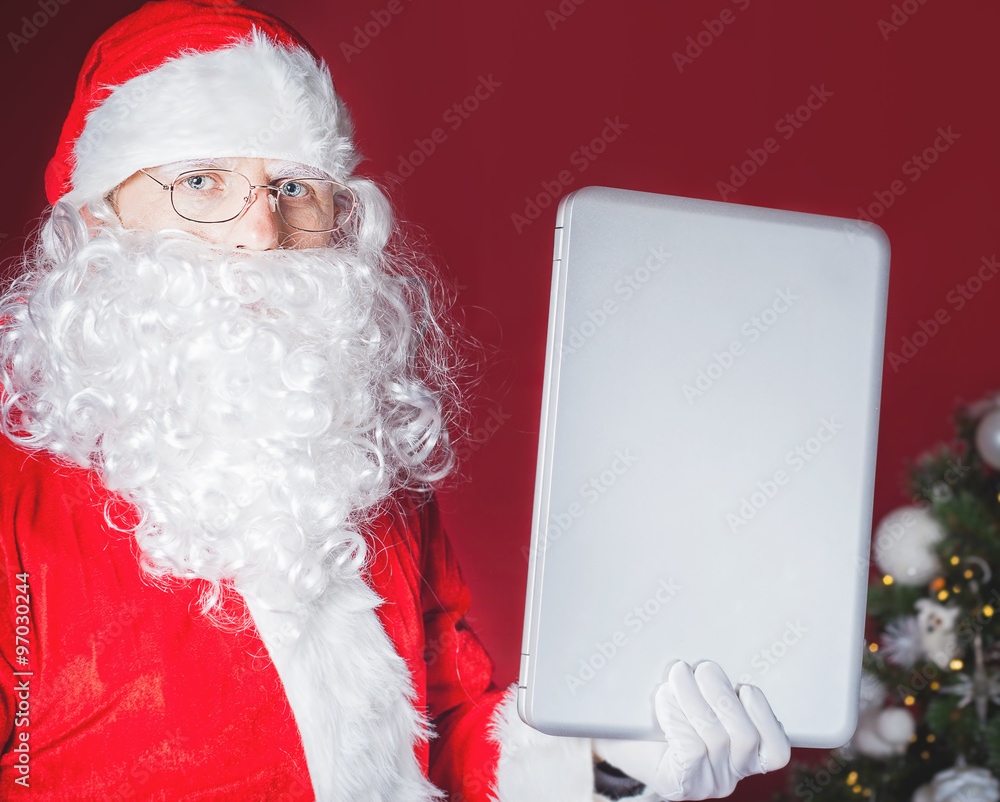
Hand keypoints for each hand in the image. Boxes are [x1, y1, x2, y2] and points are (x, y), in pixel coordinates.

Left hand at [593, 660, 790, 800]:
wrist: (617, 736)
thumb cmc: (660, 710)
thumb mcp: (698, 696)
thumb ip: (718, 687)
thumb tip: (723, 661)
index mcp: (745, 758)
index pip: (776, 752)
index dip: (766, 716)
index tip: (745, 688)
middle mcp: (728, 776)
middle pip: (745, 737)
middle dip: (722, 694)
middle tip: (702, 668)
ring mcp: (704, 783)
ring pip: (717, 738)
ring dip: (696, 697)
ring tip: (679, 673)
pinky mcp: (676, 783)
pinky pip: (690, 747)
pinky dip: (678, 715)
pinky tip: (664, 698)